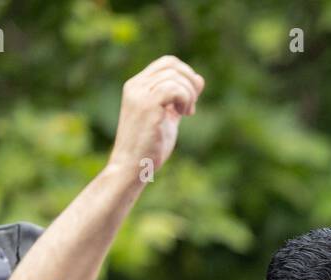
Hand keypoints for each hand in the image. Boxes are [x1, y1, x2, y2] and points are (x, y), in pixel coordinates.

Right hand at [108, 55, 204, 178]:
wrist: (131, 166)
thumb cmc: (149, 146)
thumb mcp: (168, 117)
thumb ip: (181, 98)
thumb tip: (199, 79)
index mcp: (137, 85)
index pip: (167, 62)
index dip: (185, 75)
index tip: (189, 99)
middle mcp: (135, 85)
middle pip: (172, 65)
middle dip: (190, 83)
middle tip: (189, 108)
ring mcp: (139, 94)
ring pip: (174, 76)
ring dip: (189, 94)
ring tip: (186, 113)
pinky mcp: (146, 106)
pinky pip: (174, 88)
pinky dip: (185, 99)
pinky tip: (184, 114)